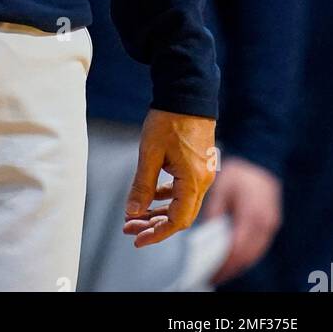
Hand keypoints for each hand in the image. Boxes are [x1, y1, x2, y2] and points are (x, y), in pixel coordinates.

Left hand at [123, 108, 216, 246]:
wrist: (187, 92)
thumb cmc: (169, 119)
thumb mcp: (150, 153)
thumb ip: (142, 185)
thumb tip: (132, 212)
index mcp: (194, 181)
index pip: (177, 221)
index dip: (157, 234)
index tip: (136, 239)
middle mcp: (203, 181)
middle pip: (180, 216)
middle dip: (153, 225)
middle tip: (128, 228)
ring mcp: (203, 173)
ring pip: (181, 203)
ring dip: (158, 211)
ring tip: (134, 215)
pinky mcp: (199, 164)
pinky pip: (184, 189)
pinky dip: (166, 196)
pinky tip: (150, 196)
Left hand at [200, 155, 281, 282]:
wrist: (259, 157)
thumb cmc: (239, 171)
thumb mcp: (221, 188)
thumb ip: (214, 213)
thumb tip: (206, 235)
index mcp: (251, 214)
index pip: (238, 248)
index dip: (225, 264)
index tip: (211, 273)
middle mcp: (264, 223)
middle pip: (248, 256)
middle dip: (230, 268)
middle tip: (213, 276)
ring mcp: (270, 224)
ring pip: (254, 254)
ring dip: (239, 264)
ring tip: (221, 271)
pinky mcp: (271, 223)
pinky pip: (259, 246)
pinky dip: (246, 255)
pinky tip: (234, 257)